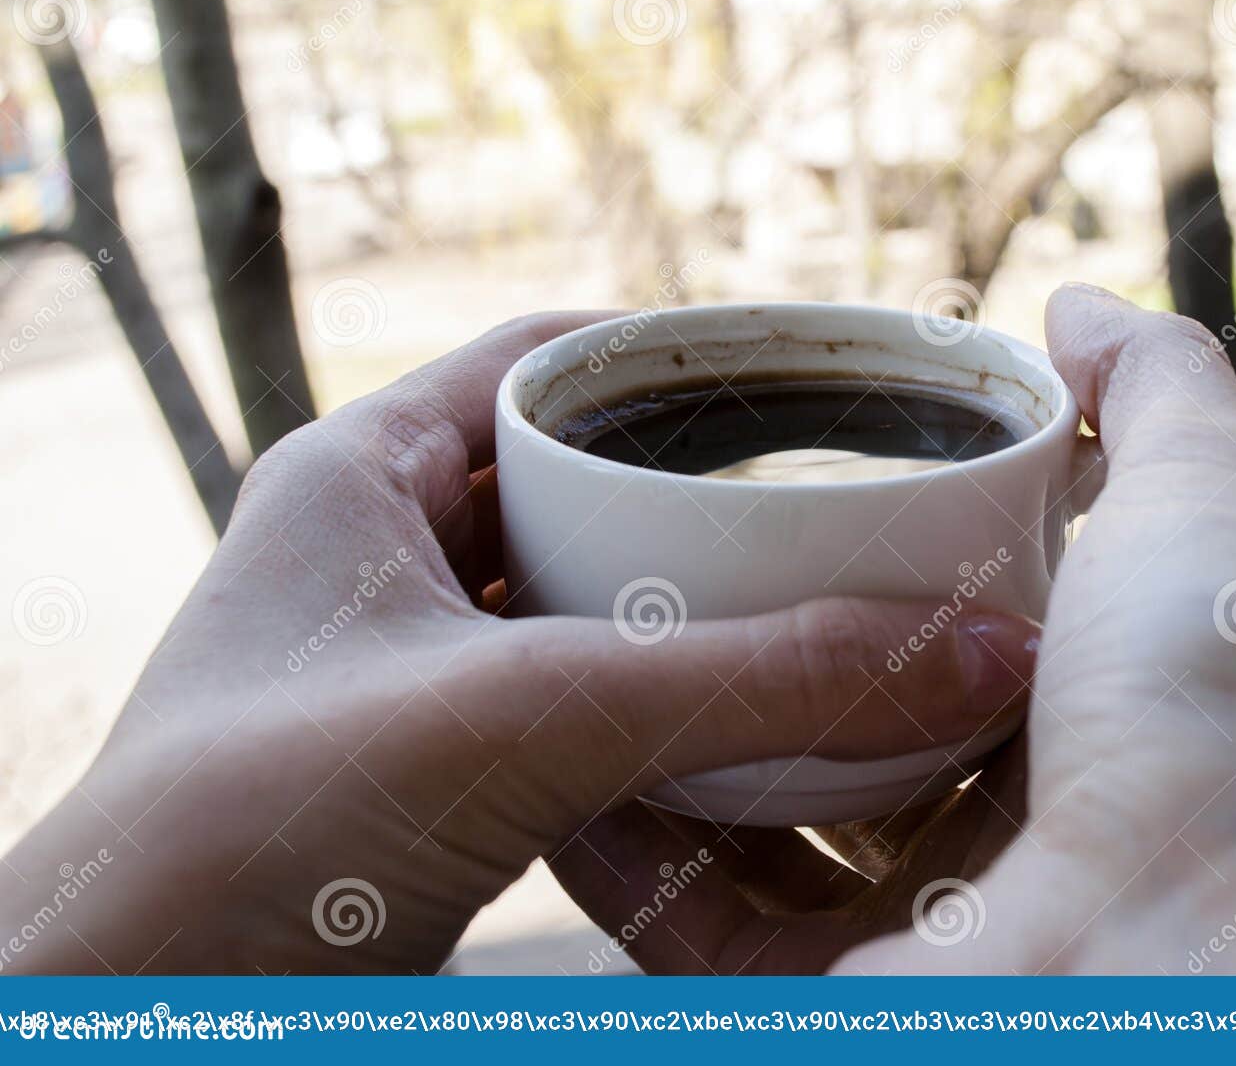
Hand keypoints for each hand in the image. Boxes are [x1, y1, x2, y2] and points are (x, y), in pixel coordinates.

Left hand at [0, 313, 1037, 973]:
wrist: (141, 1022)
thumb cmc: (259, 830)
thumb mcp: (528, 718)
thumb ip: (754, 679)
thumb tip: (974, 651)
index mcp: (360, 474)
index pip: (545, 359)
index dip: (677, 357)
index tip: (804, 380)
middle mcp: (375, 555)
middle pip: (575, 481)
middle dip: (701, 498)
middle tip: (833, 506)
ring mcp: (397, 666)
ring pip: (576, 604)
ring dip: (684, 614)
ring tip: (810, 611)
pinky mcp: (424, 769)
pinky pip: (566, 707)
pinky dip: (651, 715)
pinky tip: (735, 734)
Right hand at [559, 287, 1235, 974]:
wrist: (1218, 931)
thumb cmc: (1222, 700)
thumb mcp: (1205, 494)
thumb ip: (1155, 387)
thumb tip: (1071, 310)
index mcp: (1082, 708)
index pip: (934, 625)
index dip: (848, 558)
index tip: (754, 487)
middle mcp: (1002, 821)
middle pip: (829, 722)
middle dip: (730, 649)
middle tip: (630, 567)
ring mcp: (916, 919)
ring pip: (746, 826)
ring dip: (654, 747)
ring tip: (568, 654)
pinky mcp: (836, 993)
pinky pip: (693, 927)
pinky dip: (621, 858)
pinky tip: (560, 774)